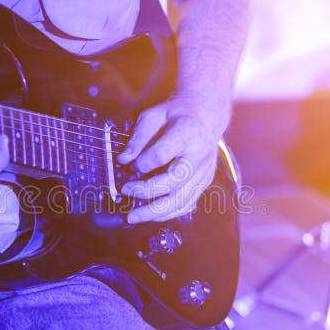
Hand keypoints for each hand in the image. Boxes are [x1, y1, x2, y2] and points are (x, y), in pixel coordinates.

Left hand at [117, 93, 222, 223]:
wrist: (207, 115)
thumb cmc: (178, 113)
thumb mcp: (154, 115)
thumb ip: (138, 138)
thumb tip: (123, 160)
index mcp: (187, 133)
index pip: (162, 154)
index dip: (142, 163)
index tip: (129, 165)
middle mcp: (199, 155)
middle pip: (173, 181)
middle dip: (146, 191)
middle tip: (125, 191)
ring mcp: (203, 171)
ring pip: (181, 199)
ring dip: (156, 211)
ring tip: (134, 216)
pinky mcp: (204, 182)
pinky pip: (188, 203)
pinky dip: (169, 213)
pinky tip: (152, 215)